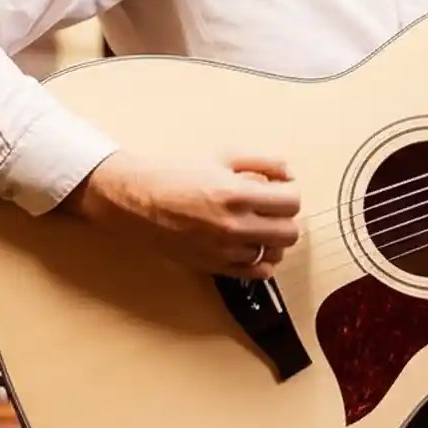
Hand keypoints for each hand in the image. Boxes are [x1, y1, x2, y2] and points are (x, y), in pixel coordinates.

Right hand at [59, 149, 299, 278]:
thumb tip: (289, 174)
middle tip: (271, 208)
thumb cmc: (176, 173)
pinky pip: (257, 272)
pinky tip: (251, 245)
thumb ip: (263, 162)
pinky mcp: (215, 266)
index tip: (281, 189)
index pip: (291, 201)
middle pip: (290, 231)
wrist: (136, 200)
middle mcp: (234, 225)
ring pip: (276, 253)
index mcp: (237, 194)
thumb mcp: (222, 155)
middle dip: (285, 217)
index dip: (290, 193)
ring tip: (259, 225)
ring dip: (273, 239)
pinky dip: (261, 260)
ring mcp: (225, 249)